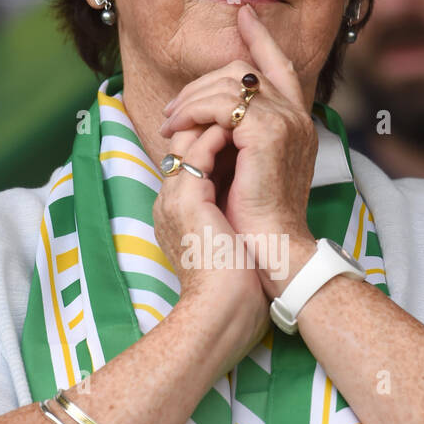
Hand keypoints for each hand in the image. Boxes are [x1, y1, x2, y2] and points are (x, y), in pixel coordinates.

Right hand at [153, 122, 269, 372]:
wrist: (222, 314)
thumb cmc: (233, 289)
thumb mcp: (230, 244)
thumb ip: (232, 216)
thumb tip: (254, 200)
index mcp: (177, 212)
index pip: (187, 159)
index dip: (213, 138)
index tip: (245, 128)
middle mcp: (169, 200)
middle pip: (182, 142)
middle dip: (211, 120)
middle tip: (244, 110)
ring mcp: (173, 198)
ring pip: (186, 139)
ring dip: (216, 121)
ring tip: (246, 113)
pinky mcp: (186, 200)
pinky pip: (198, 152)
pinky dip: (221, 136)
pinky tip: (246, 131)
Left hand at [161, 4, 317, 289]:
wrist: (269, 249)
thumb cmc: (254, 220)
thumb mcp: (247, 170)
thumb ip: (237, 138)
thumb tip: (209, 120)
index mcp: (296, 123)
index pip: (279, 65)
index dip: (261, 37)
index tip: (245, 14)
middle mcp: (296, 116)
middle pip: (243, 71)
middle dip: (201, 83)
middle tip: (173, 108)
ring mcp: (286, 120)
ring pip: (228, 84)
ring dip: (190, 100)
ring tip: (168, 124)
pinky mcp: (268, 131)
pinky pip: (221, 104)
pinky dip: (193, 113)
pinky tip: (176, 132)